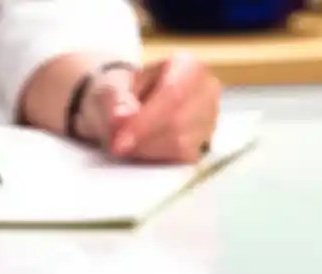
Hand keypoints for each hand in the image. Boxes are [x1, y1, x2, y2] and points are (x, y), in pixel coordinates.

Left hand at [79, 53, 221, 163]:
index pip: (172, 94)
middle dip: (144, 139)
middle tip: (117, 146)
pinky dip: (158, 158)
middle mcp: (207, 90)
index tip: (119, 142)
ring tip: (128, 143)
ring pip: (182, 145)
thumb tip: (121, 117)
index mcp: (188, 66)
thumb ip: (116, 100)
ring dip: (149, 150)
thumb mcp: (111, 87)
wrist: (128, 104)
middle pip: (179, 123)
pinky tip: (143, 149)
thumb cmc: (122, 91)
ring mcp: (210, 119)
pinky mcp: (206, 144)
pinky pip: (183, 159)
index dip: (146, 122)